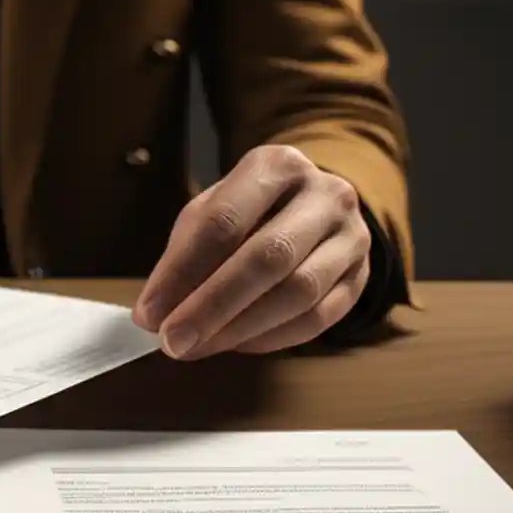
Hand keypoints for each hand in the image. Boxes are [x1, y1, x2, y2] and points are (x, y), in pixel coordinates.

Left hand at [133, 145, 370, 359]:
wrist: (313, 206)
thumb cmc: (248, 210)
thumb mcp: (209, 213)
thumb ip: (182, 257)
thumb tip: (154, 313)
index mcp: (276, 165)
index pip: (224, 221)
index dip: (182, 272)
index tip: (150, 313)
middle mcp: (324, 194)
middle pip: (267, 257)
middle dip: (212, 307)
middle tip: (174, 341)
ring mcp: (352, 235)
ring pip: (299, 292)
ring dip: (240, 329)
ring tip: (199, 347)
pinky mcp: (362, 276)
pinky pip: (319, 318)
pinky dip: (272, 338)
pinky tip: (236, 344)